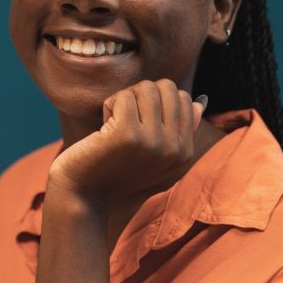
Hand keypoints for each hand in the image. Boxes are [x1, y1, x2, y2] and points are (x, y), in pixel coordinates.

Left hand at [48, 79, 205, 209]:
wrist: (83, 194)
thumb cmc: (114, 170)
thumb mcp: (152, 154)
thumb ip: (178, 130)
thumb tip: (199, 102)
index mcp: (184, 152)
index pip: (183, 98)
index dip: (154, 103)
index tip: (138, 126)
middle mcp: (174, 148)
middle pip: (167, 88)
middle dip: (141, 96)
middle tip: (124, 121)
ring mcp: (153, 141)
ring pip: (146, 88)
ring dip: (124, 100)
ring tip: (114, 125)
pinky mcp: (128, 134)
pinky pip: (123, 96)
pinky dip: (109, 105)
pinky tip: (103, 129)